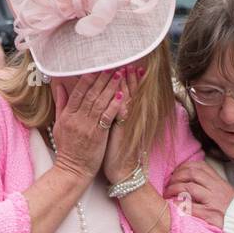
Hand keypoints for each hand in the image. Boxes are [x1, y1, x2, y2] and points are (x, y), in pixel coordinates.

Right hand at [51, 70, 125, 180]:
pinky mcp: (98, 135)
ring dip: (110, 87)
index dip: (87, 79)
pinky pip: (107, 116)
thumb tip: (59, 86)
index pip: (77, 92)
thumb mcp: (58, 126)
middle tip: (111, 65)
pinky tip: (121, 95)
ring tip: (119, 74)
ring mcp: (87, 127)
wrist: (72, 171)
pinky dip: (114, 105)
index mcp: (67, 116)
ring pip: (99, 102)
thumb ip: (61, 105)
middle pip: (90, 94)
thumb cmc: (67, 150)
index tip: (95, 67)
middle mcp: (77, 119)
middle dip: (101, 78)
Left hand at [103, 64, 144, 183]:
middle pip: (127, 92)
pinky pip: (123, 115)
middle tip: (125, 61)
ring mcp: (126, 124)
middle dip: (125, 77)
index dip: (122, 79)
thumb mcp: (111, 130)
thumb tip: (106, 103)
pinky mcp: (124, 132)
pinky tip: (121, 93)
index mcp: (121, 116)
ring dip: (126, 84)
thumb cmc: (114, 152)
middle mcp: (126, 118)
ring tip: (125, 69)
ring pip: (128, 100)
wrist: (121, 171)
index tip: (119, 65)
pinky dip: (122, 104)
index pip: (122, 93)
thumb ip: (109, 114)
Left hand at [164, 161, 233, 230]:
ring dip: (174, 189)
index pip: (198, 166)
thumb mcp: (223, 189)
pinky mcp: (210, 215)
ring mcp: (212, 201)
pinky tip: (172, 206)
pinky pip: (191, 207)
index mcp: (217, 180)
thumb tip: (190, 178)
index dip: (183, 167)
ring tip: (167, 195)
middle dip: (176, 177)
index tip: (175, 174)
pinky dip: (178, 205)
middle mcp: (215, 188)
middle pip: (191, 174)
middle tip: (168, 185)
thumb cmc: (232, 208)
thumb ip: (209, 182)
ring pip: (189, 188)